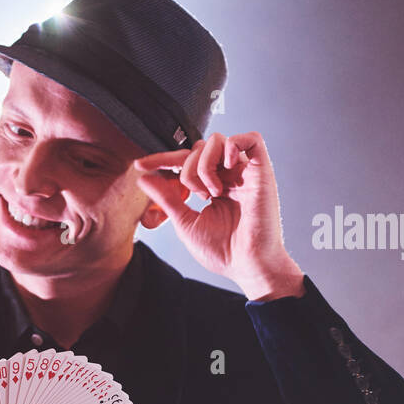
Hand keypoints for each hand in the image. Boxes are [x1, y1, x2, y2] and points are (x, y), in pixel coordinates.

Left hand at [134, 131, 304, 300]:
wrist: (247, 265)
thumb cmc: (222, 251)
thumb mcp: (185, 221)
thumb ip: (166, 198)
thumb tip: (144, 178)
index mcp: (213, 187)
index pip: (186, 161)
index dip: (162, 159)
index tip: (140, 166)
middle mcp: (229, 177)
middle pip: (199, 147)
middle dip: (186, 168)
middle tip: (195, 195)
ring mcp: (245, 173)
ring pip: (217, 141)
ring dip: (204, 164)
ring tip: (211, 191)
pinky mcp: (262, 171)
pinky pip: (251, 139)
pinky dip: (233, 146)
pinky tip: (226, 168)